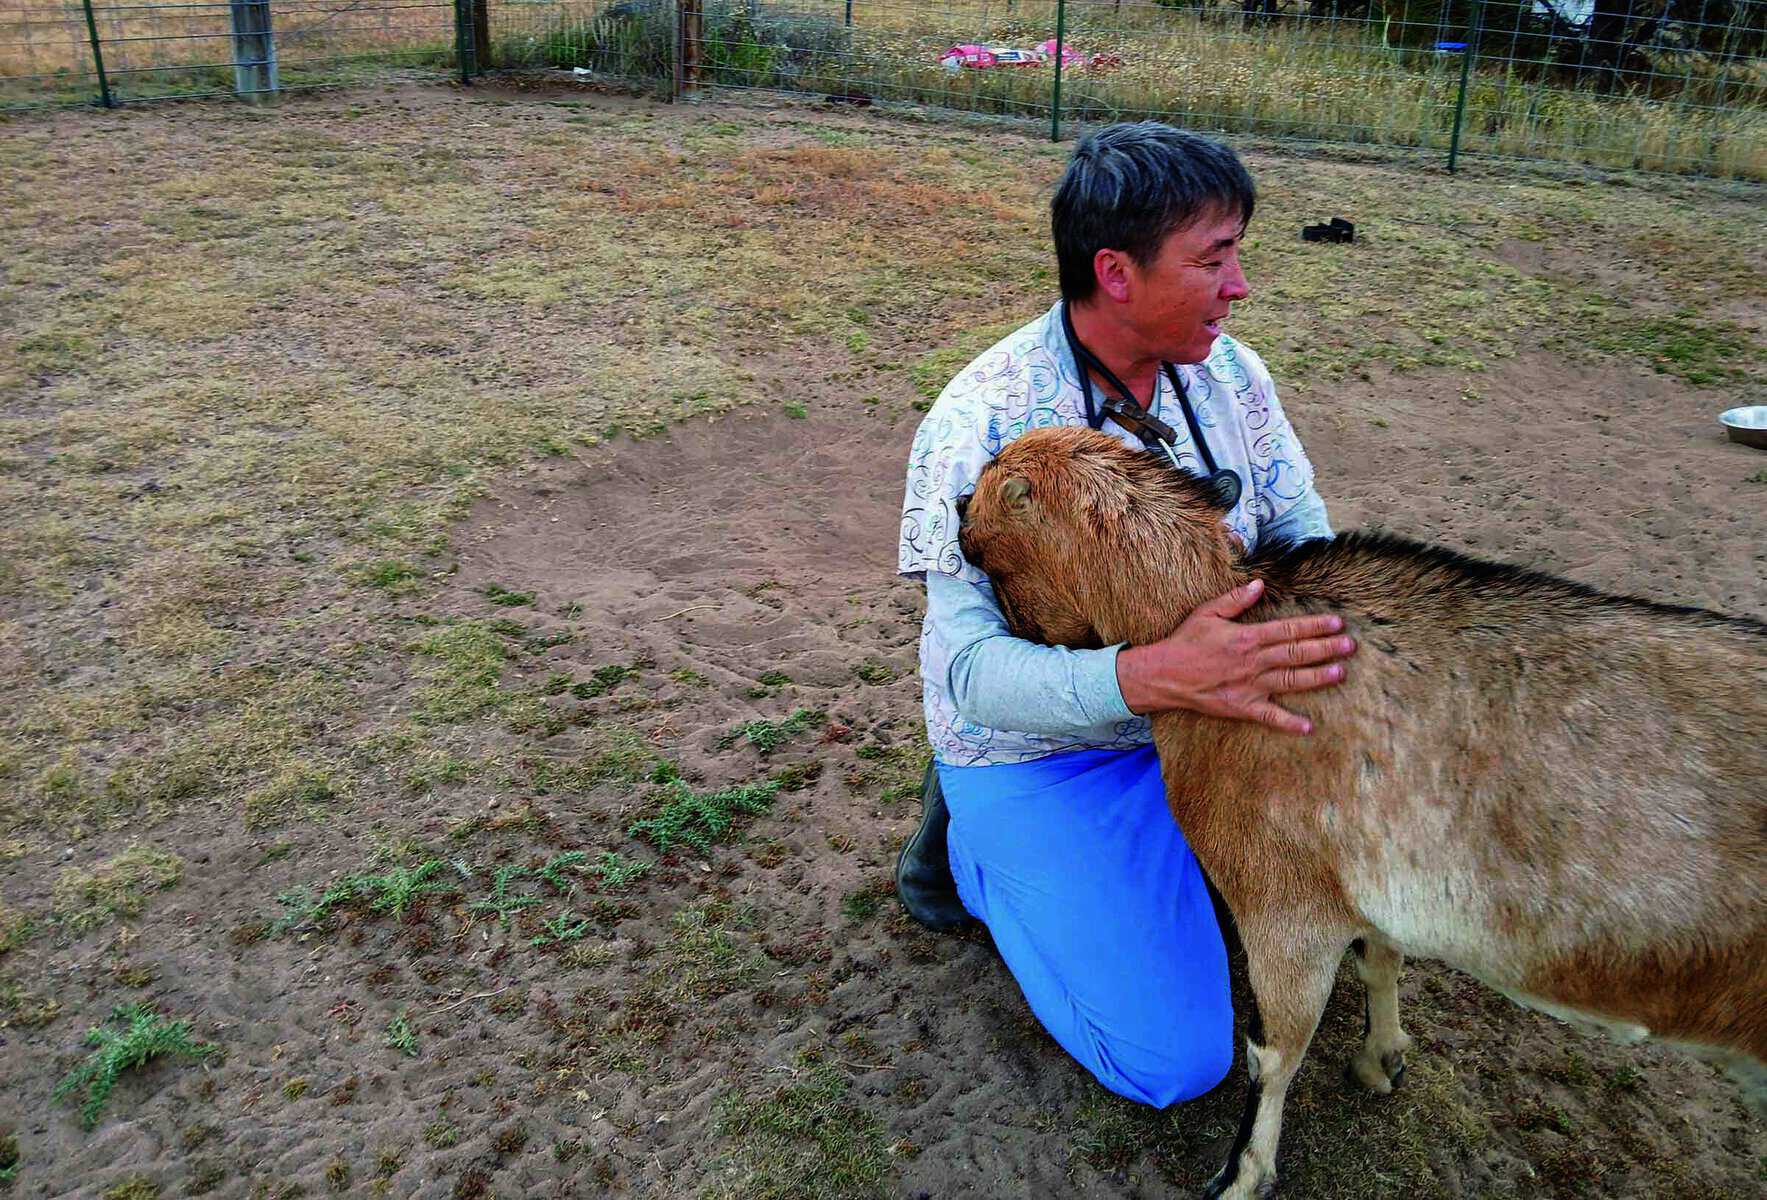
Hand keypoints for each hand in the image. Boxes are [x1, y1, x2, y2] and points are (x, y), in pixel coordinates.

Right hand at [1115, 578, 1354, 734]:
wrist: (1163, 675)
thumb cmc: (1184, 642)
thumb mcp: (1206, 613)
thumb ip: (1235, 600)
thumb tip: (1259, 585)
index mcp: (1246, 637)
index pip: (1288, 630)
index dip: (1314, 626)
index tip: (1336, 623)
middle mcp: (1253, 662)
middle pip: (1296, 654)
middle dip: (1326, 649)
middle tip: (1351, 646)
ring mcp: (1249, 686)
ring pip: (1291, 681)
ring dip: (1317, 677)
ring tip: (1341, 673)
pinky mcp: (1242, 707)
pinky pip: (1269, 717)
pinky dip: (1288, 723)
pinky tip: (1308, 727)